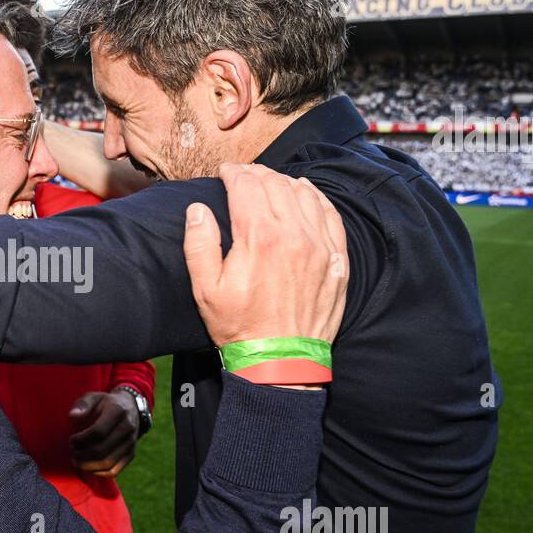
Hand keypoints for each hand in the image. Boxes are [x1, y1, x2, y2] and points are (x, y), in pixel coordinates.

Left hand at [68, 389, 140, 477]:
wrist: (130, 407)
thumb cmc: (105, 403)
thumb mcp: (94, 397)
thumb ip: (83, 404)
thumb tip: (73, 416)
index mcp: (118, 411)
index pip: (98, 431)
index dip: (81, 439)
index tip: (71, 440)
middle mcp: (128, 428)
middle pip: (102, 449)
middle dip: (82, 454)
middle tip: (72, 452)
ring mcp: (131, 442)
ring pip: (108, 463)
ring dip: (88, 466)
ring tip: (76, 461)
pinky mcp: (131, 454)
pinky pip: (114, 470)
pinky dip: (99, 473)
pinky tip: (88, 467)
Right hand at [183, 163, 347, 348]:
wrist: (282, 360)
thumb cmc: (240, 326)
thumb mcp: (206, 290)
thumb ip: (199, 244)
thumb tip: (197, 209)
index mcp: (259, 237)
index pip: (246, 185)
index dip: (233, 173)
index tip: (225, 172)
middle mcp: (293, 233)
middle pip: (275, 184)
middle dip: (256, 173)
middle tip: (244, 175)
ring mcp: (319, 245)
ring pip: (304, 193)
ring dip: (284, 181)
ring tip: (271, 183)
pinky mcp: (335, 259)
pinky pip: (330, 214)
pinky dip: (316, 198)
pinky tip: (306, 194)